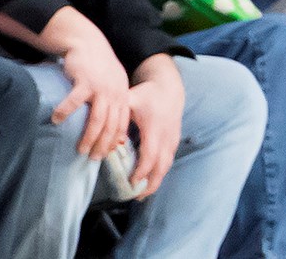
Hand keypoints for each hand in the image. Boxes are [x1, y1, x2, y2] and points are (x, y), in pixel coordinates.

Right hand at [57, 36, 132, 158]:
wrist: (87, 42)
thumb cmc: (98, 68)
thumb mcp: (113, 85)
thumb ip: (114, 105)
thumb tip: (114, 133)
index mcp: (122, 96)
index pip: (122, 124)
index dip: (114, 142)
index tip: (106, 155)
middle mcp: (115, 93)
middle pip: (111, 126)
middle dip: (102, 145)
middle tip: (92, 158)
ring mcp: (101, 88)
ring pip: (97, 119)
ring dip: (89, 137)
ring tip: (80, 149)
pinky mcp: (85, 81)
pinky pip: (74, 101)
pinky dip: (65, 112)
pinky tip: (57, 120)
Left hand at [126, 56, 184, 196]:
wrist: (169, 89)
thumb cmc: (146, 95)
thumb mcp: (131, 100)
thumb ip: (120, 117)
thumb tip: (110, 138)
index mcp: (154, 127)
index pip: (150, 154)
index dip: (142, 170)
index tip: (131, 181)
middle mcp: (167, 135)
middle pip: (162, 165)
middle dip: (151, 182)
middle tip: (136, 196)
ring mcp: (173, 139)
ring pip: (167, 165)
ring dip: (156, 181)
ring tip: (142, 194)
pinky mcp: (174, 141)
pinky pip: (168, 160)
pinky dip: (160, 172)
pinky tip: (150, 181)